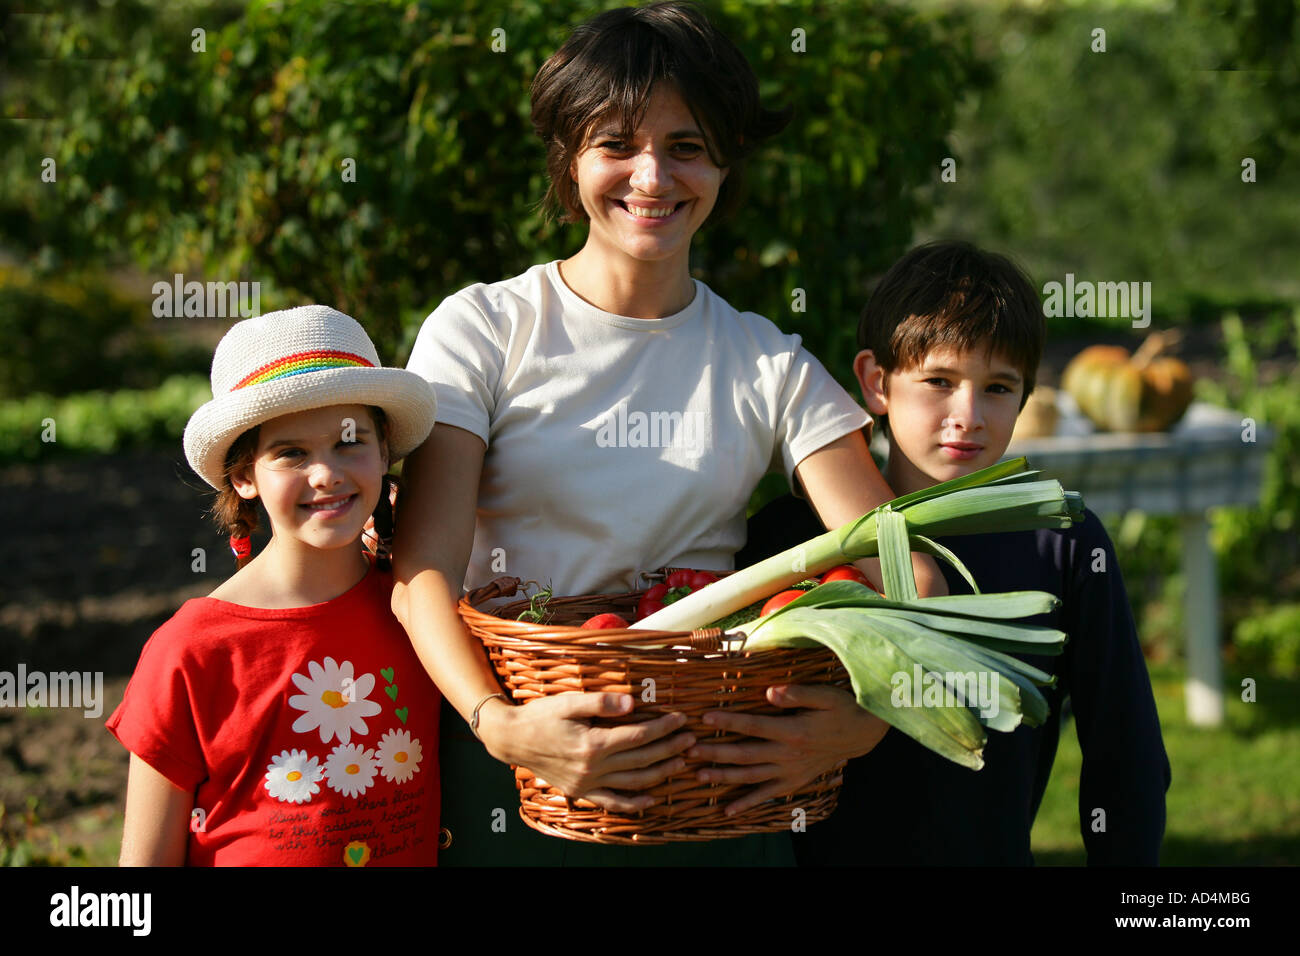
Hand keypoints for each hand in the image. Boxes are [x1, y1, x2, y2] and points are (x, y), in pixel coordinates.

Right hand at [477, 692, 697, 813]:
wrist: (512, 738)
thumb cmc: (541, 716)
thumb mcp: (569, 702)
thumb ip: (602, 703)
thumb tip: (633, 703)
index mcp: (592, 744)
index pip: (638, 736)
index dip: (662, 727)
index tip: (681, 718)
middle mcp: (593, 767)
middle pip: (641, 759)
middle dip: (669, 748)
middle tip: (691, 739)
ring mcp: (587, 783)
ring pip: (633, 782)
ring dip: (660, 774)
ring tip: (681, 763)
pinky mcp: (581, 792)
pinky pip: (612, 803)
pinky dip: (634, 803)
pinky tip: (651, 799)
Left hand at [686, 684, 888, 815]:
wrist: (861, 735)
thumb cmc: (840, 709)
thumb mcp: (824, 696)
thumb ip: (796, 694)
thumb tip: (769, 692)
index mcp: (792, 731)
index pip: (753, 726)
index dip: (729, 722)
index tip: (705, 718)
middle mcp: (788, 754)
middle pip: (745, 754)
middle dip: (715, 753)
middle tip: (688, 751)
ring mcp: (789, 771)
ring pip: (751, 777)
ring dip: (724, 777)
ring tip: (699, 776)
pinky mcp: (793, 782)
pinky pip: (766, 795)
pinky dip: (747, 804)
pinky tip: (727, 810)